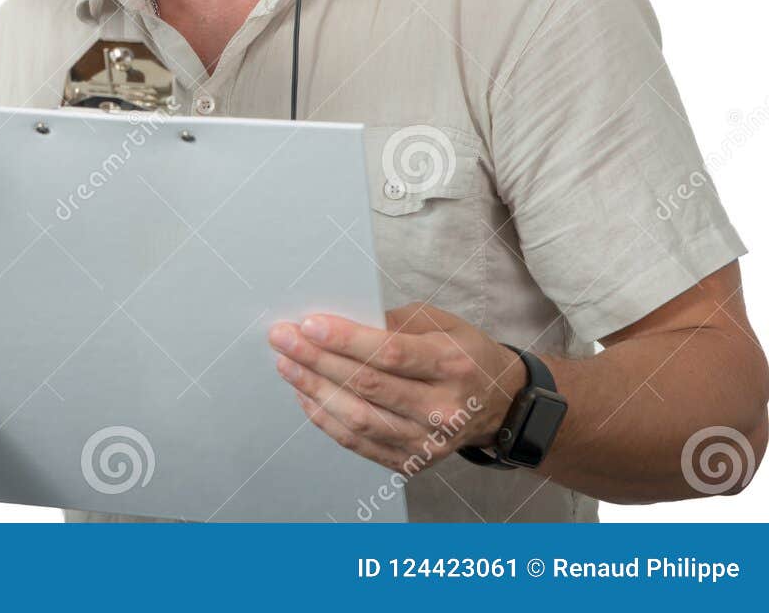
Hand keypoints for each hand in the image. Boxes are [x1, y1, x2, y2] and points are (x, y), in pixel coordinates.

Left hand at [266, 302, 528, 474]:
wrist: (501, 405)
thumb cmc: (463, 353)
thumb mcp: (441, 322)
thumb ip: (393, 321)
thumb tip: (340, 319)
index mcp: (453, 365)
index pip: (391, 354)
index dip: (345, 340)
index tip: (308, 324)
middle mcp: (443, 409)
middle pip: (368, 386)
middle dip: (316, 360)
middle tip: (282, 338)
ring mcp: (428, 442)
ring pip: (358, 419)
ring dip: (314, 390)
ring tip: (286, 364)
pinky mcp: (413, 463)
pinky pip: (359, 443)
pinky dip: (326, 418)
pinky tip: (306, 394)